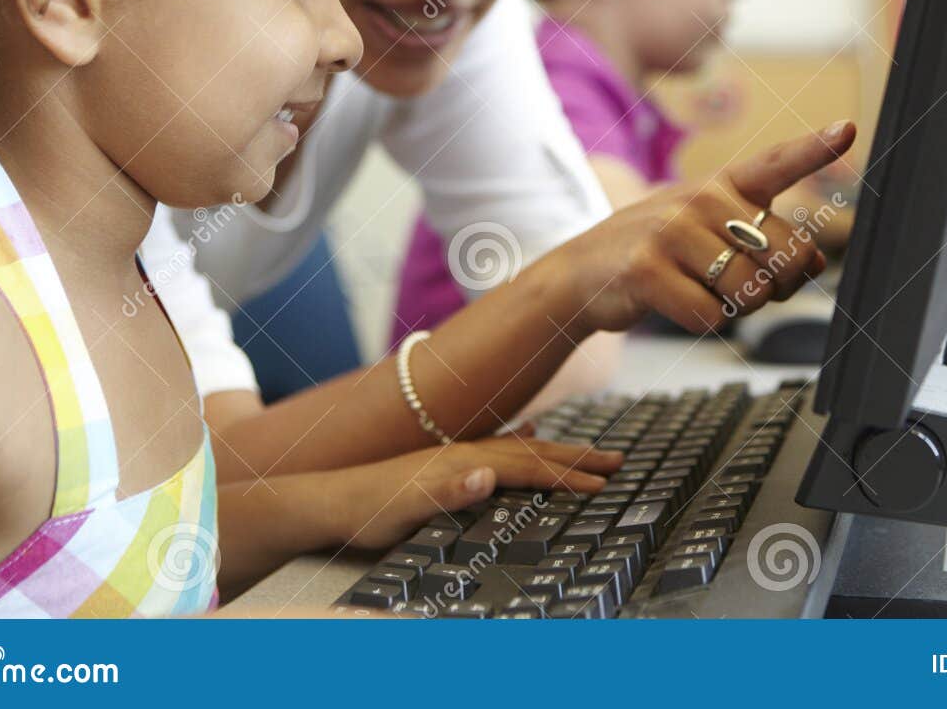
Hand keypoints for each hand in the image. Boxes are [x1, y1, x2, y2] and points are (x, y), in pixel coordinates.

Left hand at [322, 434, 623, 549]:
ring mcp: (457, 456)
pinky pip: (499, 450)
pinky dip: (523, 444)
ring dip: (558, 451)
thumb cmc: (366, 510)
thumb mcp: (403, 508)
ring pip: (520, 450)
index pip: (526, 466)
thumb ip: (448, 490)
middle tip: (617, 461)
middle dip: (577, 457)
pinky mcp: (447, 464)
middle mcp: (464, 453)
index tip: (604, 482)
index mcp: (462, 462)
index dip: (566, 474)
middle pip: (532, 451)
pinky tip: (530, 437)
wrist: (328, 502)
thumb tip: (488, 473)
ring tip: (588, 452)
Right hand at [556, 121, 856, 336]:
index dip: (814, 149)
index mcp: (722, 185)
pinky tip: (675, 302)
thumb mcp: (709, 232)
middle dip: (776, 287)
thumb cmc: (659, 252)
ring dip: (737, 309)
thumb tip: (817, 263)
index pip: (776, 163)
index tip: (847, 129)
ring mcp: (671, 230)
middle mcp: (700, 199)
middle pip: (783, 257)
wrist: (583, 272)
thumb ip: (764, 241)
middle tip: (742, 286)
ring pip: (750, 292)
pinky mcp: (647, 268)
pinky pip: (710, 316)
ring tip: (701, 290)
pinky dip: (701, 322)